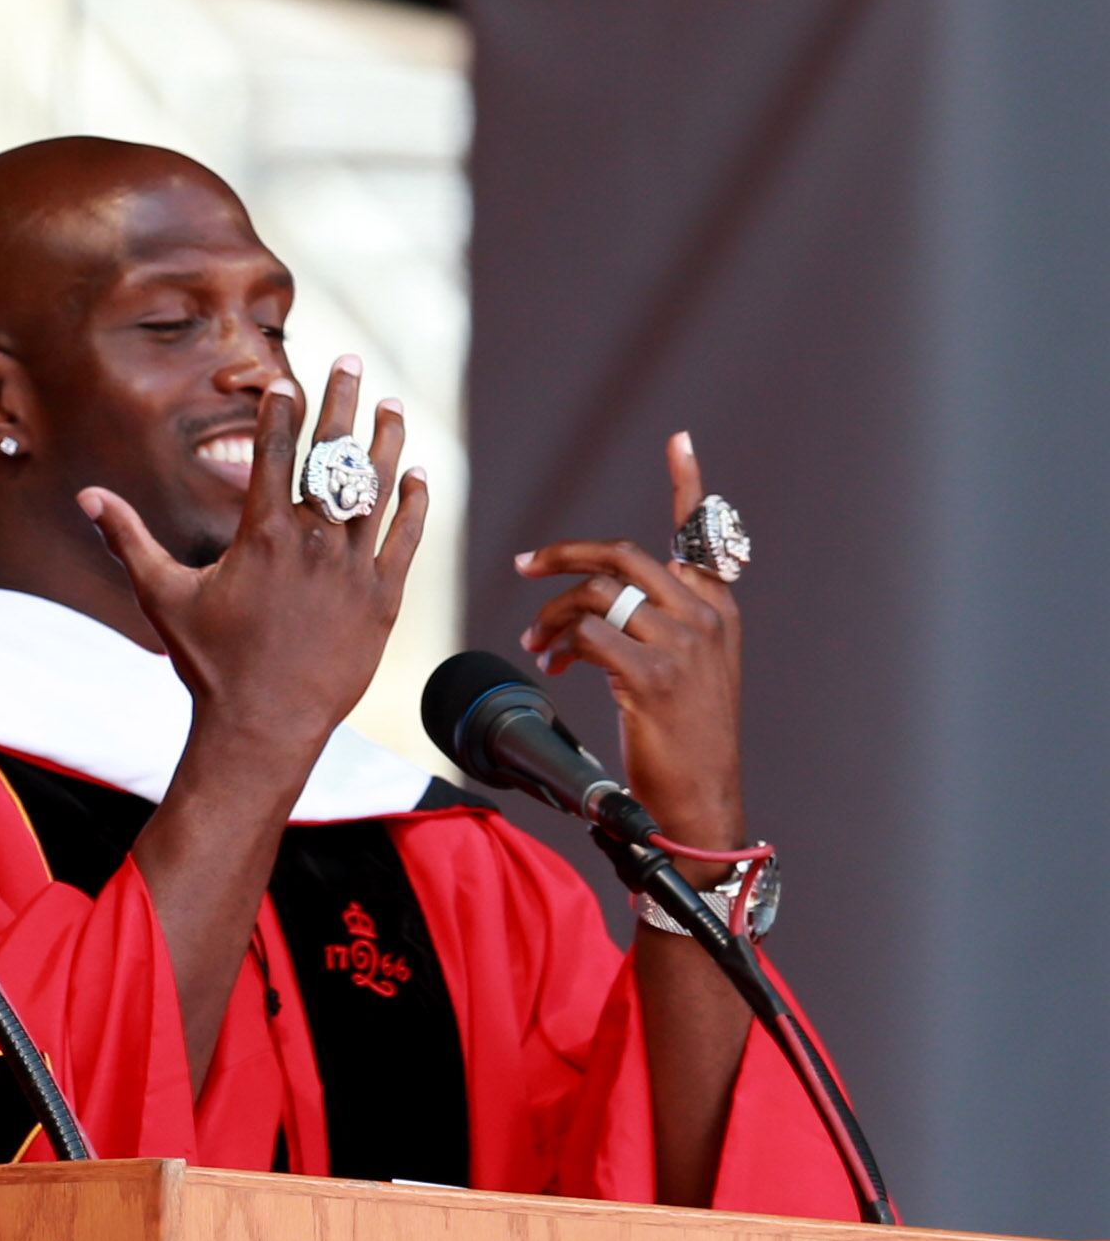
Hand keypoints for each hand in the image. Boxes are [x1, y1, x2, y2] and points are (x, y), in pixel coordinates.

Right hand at [77, 358, 428, 772]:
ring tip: (392, 406)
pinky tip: (417, 477)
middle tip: (349, 363)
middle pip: (334, 455)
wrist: (262, 726)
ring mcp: (352, 569)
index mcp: (262, 535)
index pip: (276, 452)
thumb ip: (128, 539)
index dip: (281, 410)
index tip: (285, 381)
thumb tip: (86, 497)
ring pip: (377, 488)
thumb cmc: (208, 663)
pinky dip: (413, 504)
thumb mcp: (162, 596)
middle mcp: (313, 542)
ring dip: (386, 441)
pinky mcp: (381, 600)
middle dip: (341, 402)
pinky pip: (404, 539)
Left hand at [516, 431, 744, 871]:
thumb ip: (660, 627)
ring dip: (551, 617)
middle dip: (563, 555)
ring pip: (596, 596)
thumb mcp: (688, 672)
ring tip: (537, 645)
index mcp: (717, 608)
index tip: (679, 441)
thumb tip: (599, 606)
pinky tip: (555, 665)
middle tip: (524, 567)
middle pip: (623, 556)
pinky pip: (589, 635)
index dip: (688, 485)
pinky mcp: (653, 676)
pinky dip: (560, 644)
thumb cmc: (684, 741)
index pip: (701, 534)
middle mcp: (705, 617)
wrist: (700, 800)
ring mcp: (682, 645)